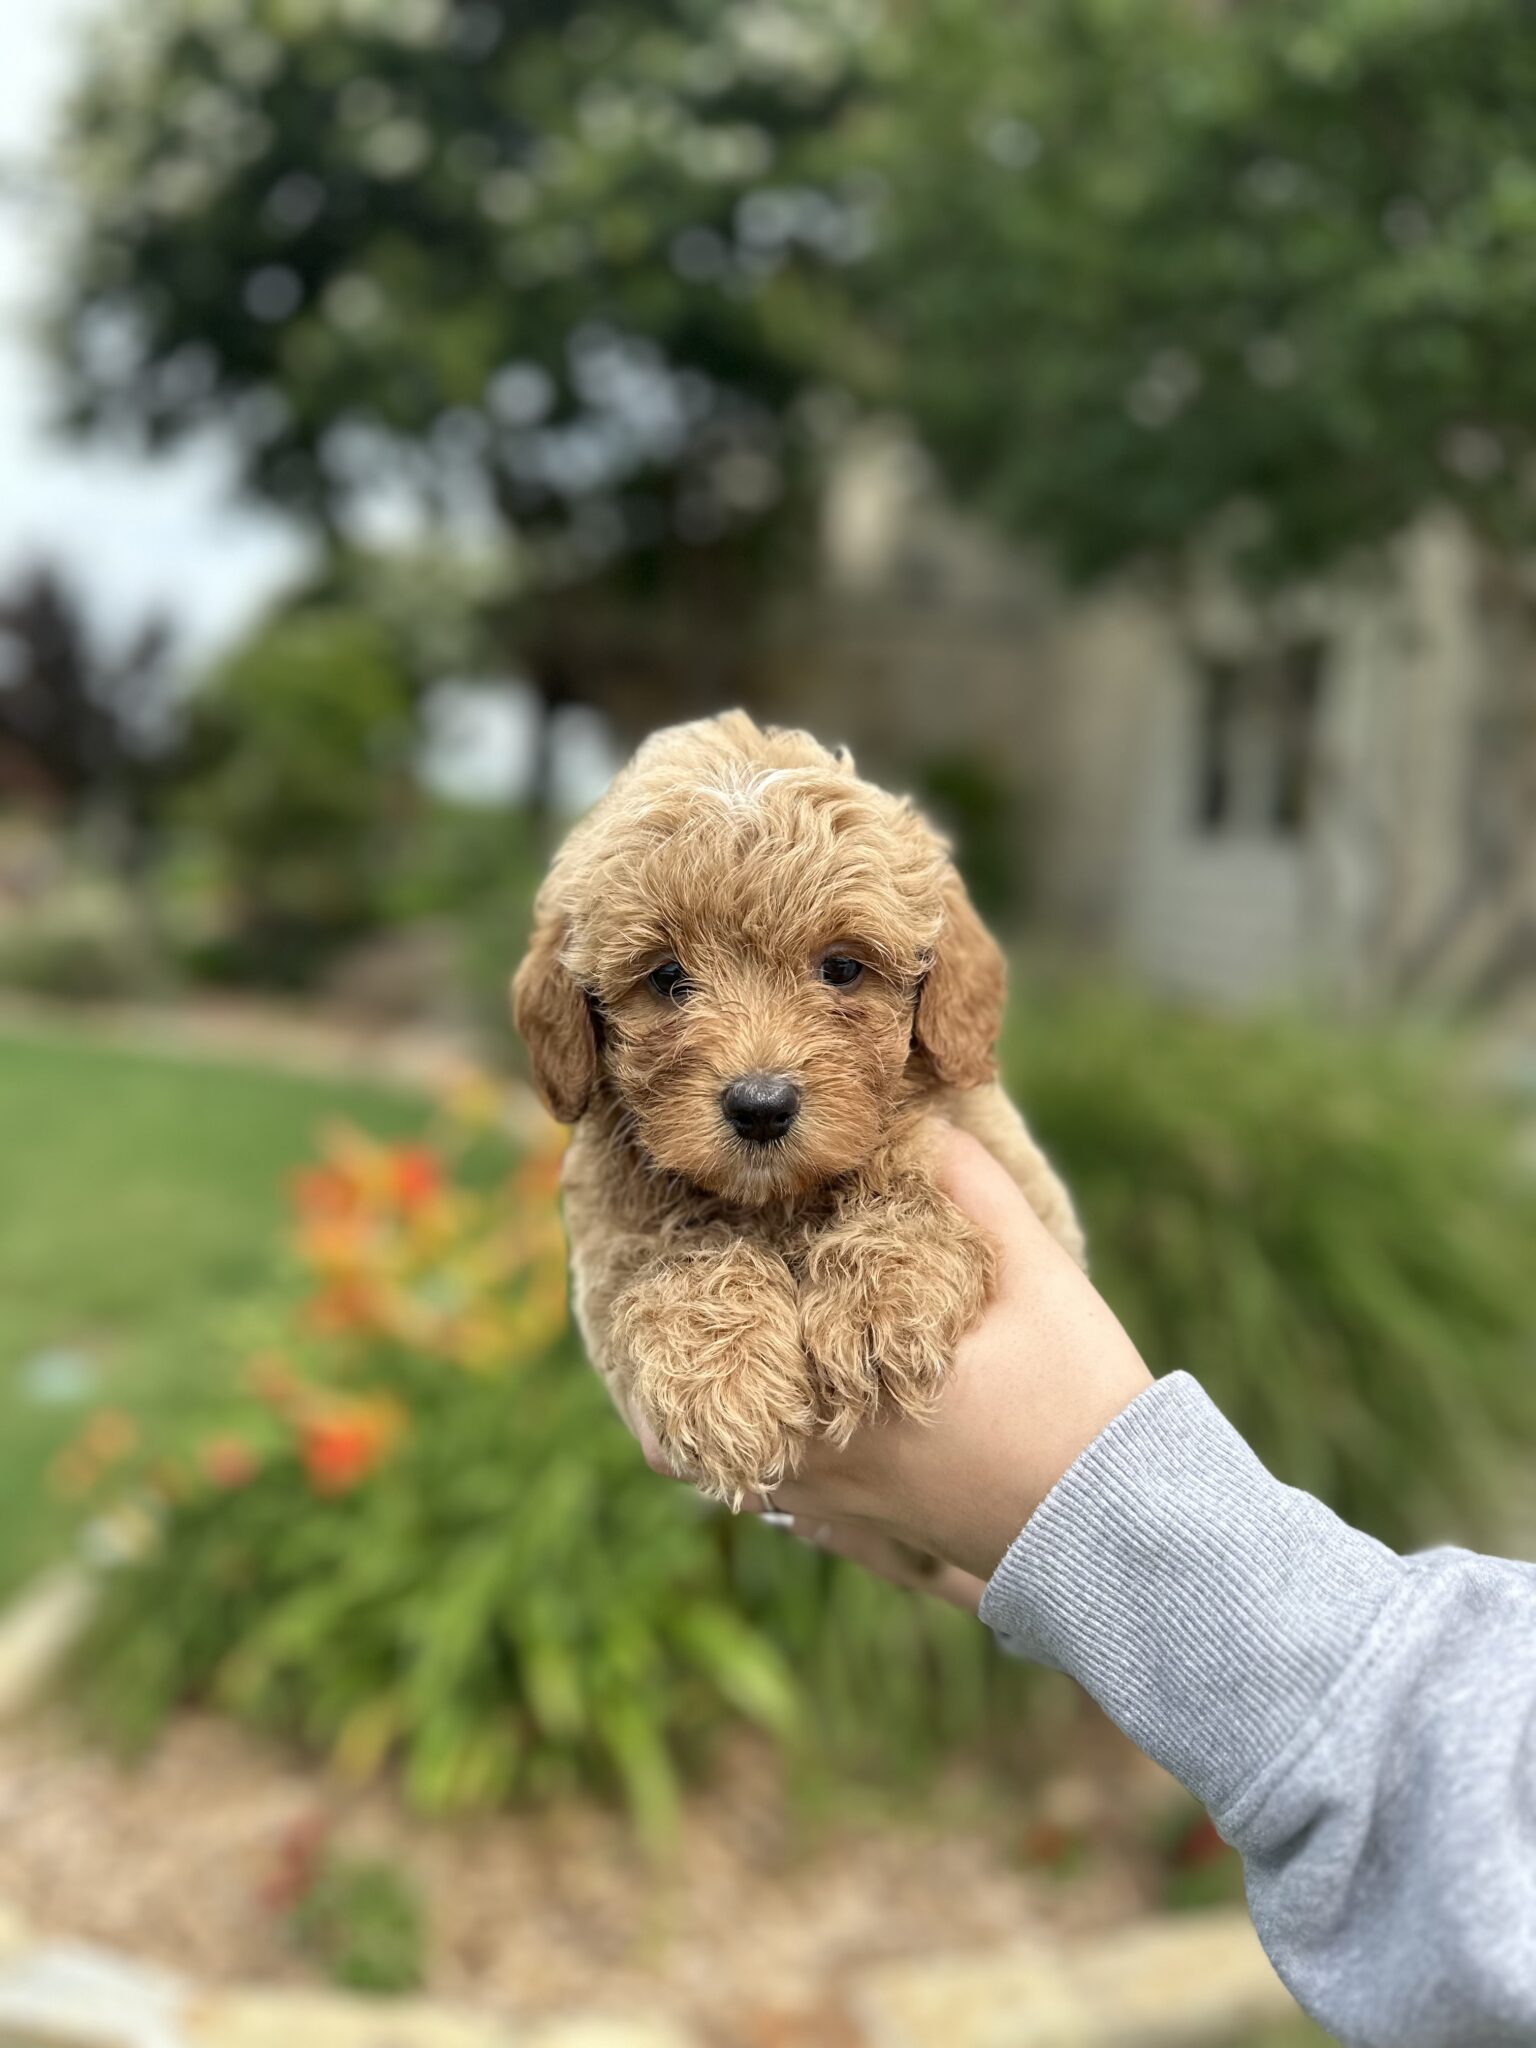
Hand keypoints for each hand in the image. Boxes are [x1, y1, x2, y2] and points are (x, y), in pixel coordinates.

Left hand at [631, 1125, 1152, 1601]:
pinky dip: (756, 1460)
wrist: (1126, 1531)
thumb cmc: (1084, 1401)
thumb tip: (925, 1122)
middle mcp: (829, 1458)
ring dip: (718, 1408)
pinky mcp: (867, 1534)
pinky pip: (777, 1501)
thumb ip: (976, 1194)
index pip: (746, 1333)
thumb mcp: (1039, 1279)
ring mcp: (842, 1506)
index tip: (700, 1238)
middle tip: (681, 1294)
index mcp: (857, 1390)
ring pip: (732, 1467)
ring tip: (717, 1350)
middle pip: (703, 1416)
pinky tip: (776, 1416)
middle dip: (686, 1354)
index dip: (706, 1287)